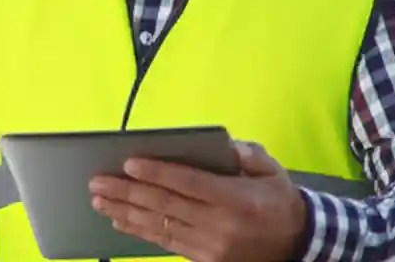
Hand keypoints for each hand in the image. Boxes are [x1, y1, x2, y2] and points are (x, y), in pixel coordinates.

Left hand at [89, 141, 306, 261]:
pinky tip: (121, 221)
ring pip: (159, 227)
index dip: (156, 173)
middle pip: (165, 206)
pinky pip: (166, 244)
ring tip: (99, 201)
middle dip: (127, 192)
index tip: (128, 163)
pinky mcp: (204, 261)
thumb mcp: (270, 169)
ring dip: (125, 213)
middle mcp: (218, 225)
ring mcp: (209, 247)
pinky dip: (140, 231)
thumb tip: (221, 145)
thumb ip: (245, 154)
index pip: (187, 183)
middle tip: (97, 182)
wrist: (297, 245)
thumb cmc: (278, 200)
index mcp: (234, 198)